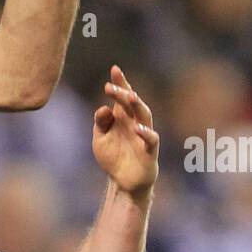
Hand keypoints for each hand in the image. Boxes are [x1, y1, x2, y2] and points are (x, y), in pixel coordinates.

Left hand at [93, 65, 158, 193]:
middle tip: (112, 85)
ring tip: (129, 95)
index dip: (120, 83)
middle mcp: (135, 123)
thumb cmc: (113, 157)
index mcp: (122, 118)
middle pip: (132, 103)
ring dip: (137, 105)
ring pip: (144, 116)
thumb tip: (103, 108)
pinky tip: (137, 127)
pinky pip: (151, 139)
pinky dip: (146, 133)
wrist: (123, 182)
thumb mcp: (100, 139)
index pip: (122, 97)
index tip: (114, 69)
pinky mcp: (149, 151)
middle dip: (124, 92)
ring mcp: (143, 135)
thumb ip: (100, 123)